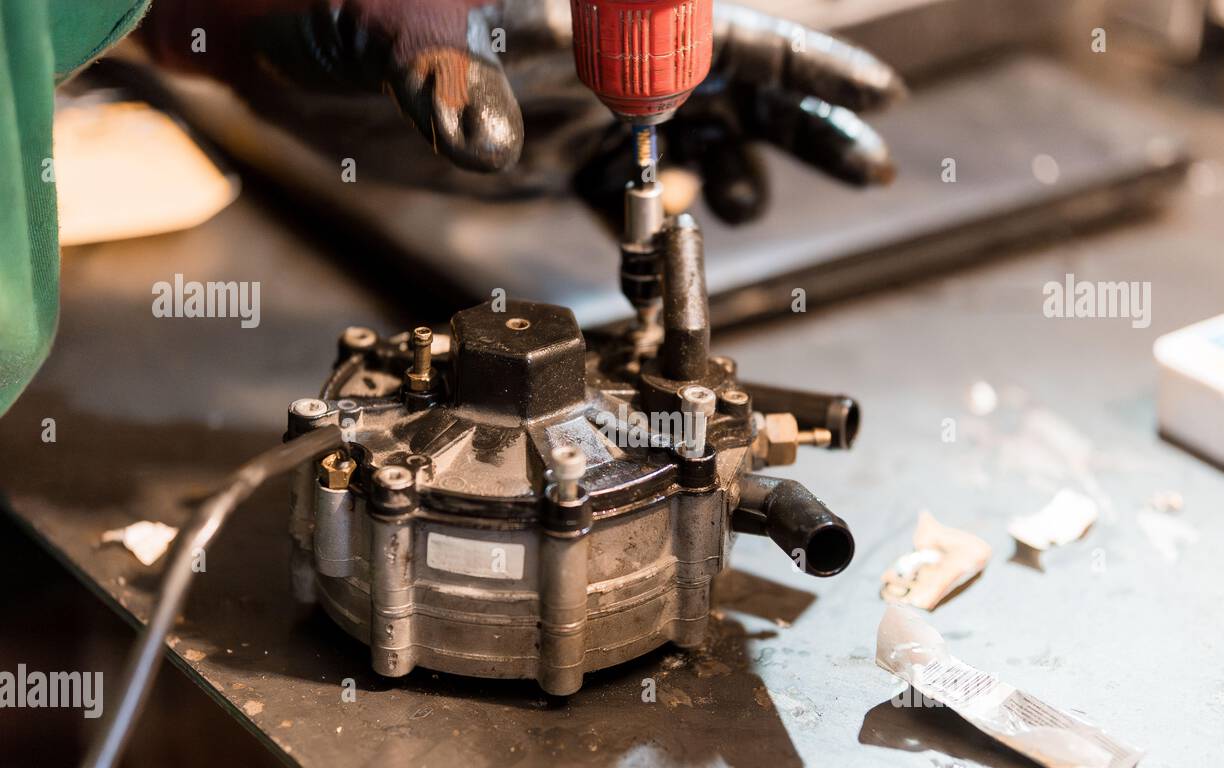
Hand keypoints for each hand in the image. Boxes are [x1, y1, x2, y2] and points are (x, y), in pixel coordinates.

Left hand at [140, 1, 903, 219]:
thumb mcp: (397, 31)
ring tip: (747, 209)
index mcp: (595, 15)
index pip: (723, 35)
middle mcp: (601, 58)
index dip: (806, 68)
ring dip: (734, 174)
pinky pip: (626, 184)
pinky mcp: (545, 152)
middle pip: (732, 85)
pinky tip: (674, 234)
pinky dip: (656, 212)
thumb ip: (450, 79)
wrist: (292, 54)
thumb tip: (489, 134)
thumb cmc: (344, 10)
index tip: (876, 94)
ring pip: (689, 140)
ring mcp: (578, 105)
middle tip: (868, 164)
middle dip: (803, 124)